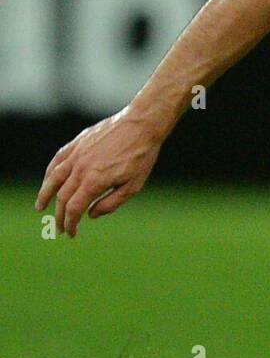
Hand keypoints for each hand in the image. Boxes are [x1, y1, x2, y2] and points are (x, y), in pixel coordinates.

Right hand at [35, 109, 162, 237]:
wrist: (141, 124)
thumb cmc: (141, 156)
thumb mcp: (133, 186)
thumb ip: (111, 203)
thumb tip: (90, 215)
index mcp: (95, 181)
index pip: (74, 208)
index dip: (70, 223)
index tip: (71, 233)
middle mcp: (81, 168)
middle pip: (63, 197)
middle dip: (59, 215)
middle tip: (60, 227)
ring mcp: (77, 154)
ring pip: (53, 178)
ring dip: (45, 194)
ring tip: (40, 207)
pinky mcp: (78, 143)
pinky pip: (58, 160)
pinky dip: (50, 172)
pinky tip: (48, 180)